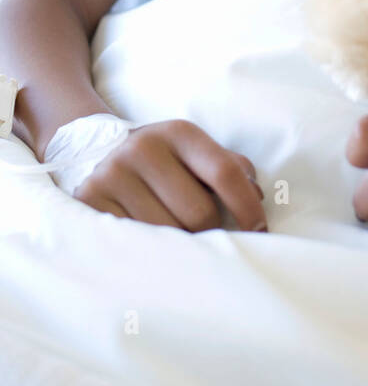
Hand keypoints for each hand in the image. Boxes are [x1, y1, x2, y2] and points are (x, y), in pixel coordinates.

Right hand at [72, 119, 267, 232]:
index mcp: (179, 133)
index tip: (260, 231)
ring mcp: (113, 174)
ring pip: (168, 234)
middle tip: (205, 238)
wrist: (99, 154)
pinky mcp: (90, 201)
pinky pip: (135, 242)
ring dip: (180, 247)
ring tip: (175, 241)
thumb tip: (259, 197)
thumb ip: (232, 169)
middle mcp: (144, 148)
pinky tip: (151, 248)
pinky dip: (149, 252)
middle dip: (210, 232)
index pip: (225, 173)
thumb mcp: (196, 153)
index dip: (248, 207)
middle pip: (199, 213)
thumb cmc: (165, 162)